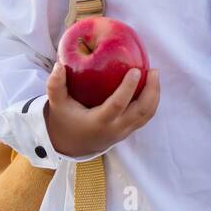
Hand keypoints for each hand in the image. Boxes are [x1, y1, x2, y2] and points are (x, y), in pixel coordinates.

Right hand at [43, 61, 160, 158]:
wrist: (71, 145)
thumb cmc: (65, 120)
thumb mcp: (57, 103)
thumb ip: (55, 85)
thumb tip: (59, 66)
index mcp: (98, 122)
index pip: (118, 105)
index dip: (128, 88)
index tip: (136, 70)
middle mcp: (115, 129)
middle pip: (141, 112)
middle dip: (151, 91)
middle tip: (153, 71)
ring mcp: (124, 132)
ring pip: (147, 115)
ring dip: (154, 95)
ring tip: (154, 75)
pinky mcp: (128, 130)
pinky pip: (145, 116)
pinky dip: (150, 101)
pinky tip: (149, 85)